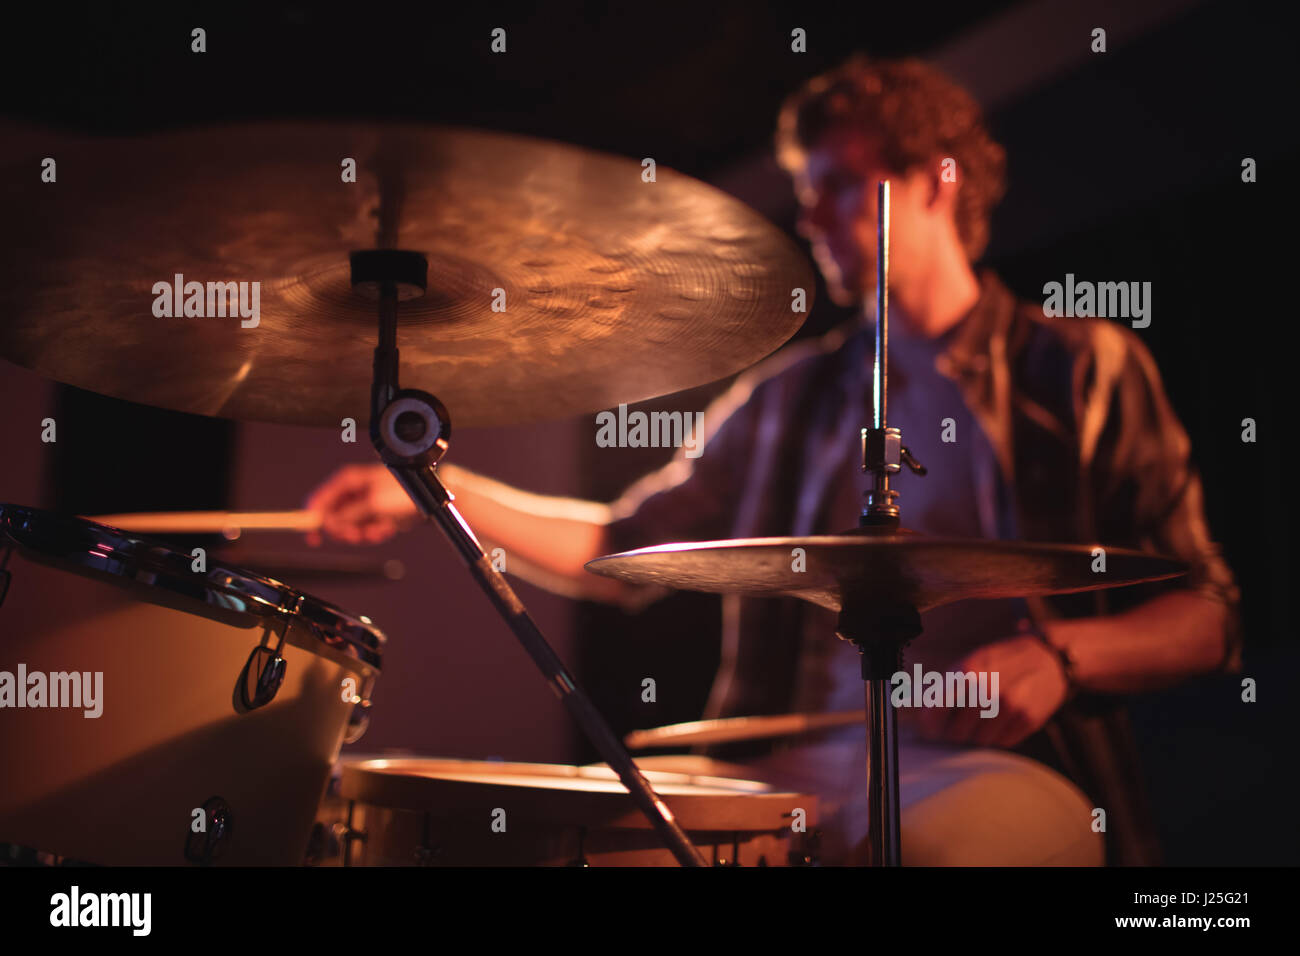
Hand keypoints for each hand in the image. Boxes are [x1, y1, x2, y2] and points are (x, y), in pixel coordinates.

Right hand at [303, 463, 418, 544]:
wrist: (429, 499)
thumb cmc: (403, 491)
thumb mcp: (372, 503)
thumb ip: (348, 514)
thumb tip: (328, 524)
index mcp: (347, 481)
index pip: (318, 500)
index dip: (313, 519)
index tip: (314, 537)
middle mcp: (352, 491)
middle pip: (332, 517)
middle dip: (343, 530)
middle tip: (356, 535)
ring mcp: (363, 504)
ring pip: (348, 527)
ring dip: (361, 533)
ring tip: (376, 530)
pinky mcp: (374, 515)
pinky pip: (364, 530)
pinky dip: (373, 533)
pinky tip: (386, 529)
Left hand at [914, 635, 1068, 748]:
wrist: (1049, 658)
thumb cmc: (1004, 661)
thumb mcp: (973, 662)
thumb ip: (949, 686)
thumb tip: (926, 713)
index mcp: (968, 671)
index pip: (937, 709)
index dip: (931, 724)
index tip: (931, 729)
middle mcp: (987, 689)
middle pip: (956, 732)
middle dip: (956, 732)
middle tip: (962, 723)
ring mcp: (1010, 706)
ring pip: (979, 741)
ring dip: (979, 734)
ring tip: (987, 718)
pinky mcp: (1028, 719)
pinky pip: (1003, 743)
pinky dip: (1000, 736)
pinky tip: (1005, 719)